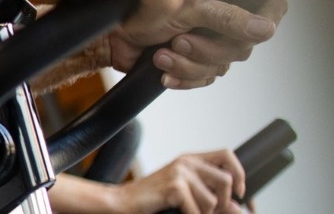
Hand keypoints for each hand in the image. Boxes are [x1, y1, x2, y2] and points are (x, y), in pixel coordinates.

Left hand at [105, 0, 287, 88]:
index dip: (267, 18)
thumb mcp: (187, 6)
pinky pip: (204, 78)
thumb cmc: (136, 6)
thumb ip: (228, 17)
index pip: (271, 5)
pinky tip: (164, 70)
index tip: (255, 28)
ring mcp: (207, 38)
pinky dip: (184, 76)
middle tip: (181, 41)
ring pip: (224, 64)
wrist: (104, 31)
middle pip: (245, 43)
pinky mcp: (191, 60)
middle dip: (211, 48)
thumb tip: (266, 29)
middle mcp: (221, 16)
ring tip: (163, 54)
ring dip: (192, 64)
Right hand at [112, 149, 245, 213]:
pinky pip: (197, 210)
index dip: (240, 174)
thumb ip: (213, 198)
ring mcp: (180, 172)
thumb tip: (238, 209)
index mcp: (191, 159)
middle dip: (224, 201)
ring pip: (214, 200)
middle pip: (226, 180)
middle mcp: (186, 162)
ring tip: (188, 210)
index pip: (227, 155)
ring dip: (204, 213)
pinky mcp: (174, 186)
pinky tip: (178, 212)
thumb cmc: (153, 198)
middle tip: (211, 210)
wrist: (123, 201)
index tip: (240, 194)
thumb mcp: (187, 195)